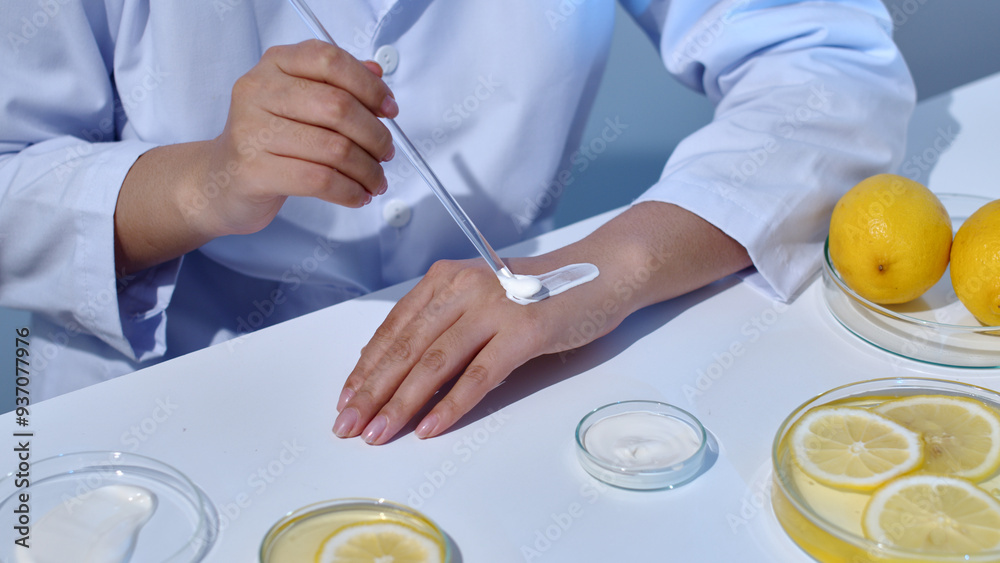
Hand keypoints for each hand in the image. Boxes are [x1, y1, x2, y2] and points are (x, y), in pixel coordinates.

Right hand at [198, 39, 397, 235]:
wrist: (219, 180)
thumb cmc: (265, 141)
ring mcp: (252, 131)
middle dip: (375, 135)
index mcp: (274, 65)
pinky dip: (349, 191)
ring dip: (367, 170)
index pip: (329, 61)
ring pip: (334, 148)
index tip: (389, 109)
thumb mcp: (297, 102)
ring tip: (375, 180)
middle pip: (338, 107)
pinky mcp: (254, 171)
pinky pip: (319, 180)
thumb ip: (335, 84)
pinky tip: (357, 195)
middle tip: (386, 152)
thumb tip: (377, 74)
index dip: (368, 86)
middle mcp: (258, 91)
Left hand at [332, 255, 628, 444]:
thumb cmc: (539, 293)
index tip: (346, 399)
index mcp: (445, 280)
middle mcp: (463, 288)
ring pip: (435, 363)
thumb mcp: (482, 299)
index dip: (366, 367)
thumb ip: (446, 326)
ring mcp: (495, 308)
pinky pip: (480, 375)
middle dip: (372, 391)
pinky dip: (452, 405)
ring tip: (379, 433)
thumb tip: (402, 375)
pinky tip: (430, 428)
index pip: (394, 328)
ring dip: (403, 403)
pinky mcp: (525, 331)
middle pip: (407, 348)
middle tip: (348, 426)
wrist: (600, 274)